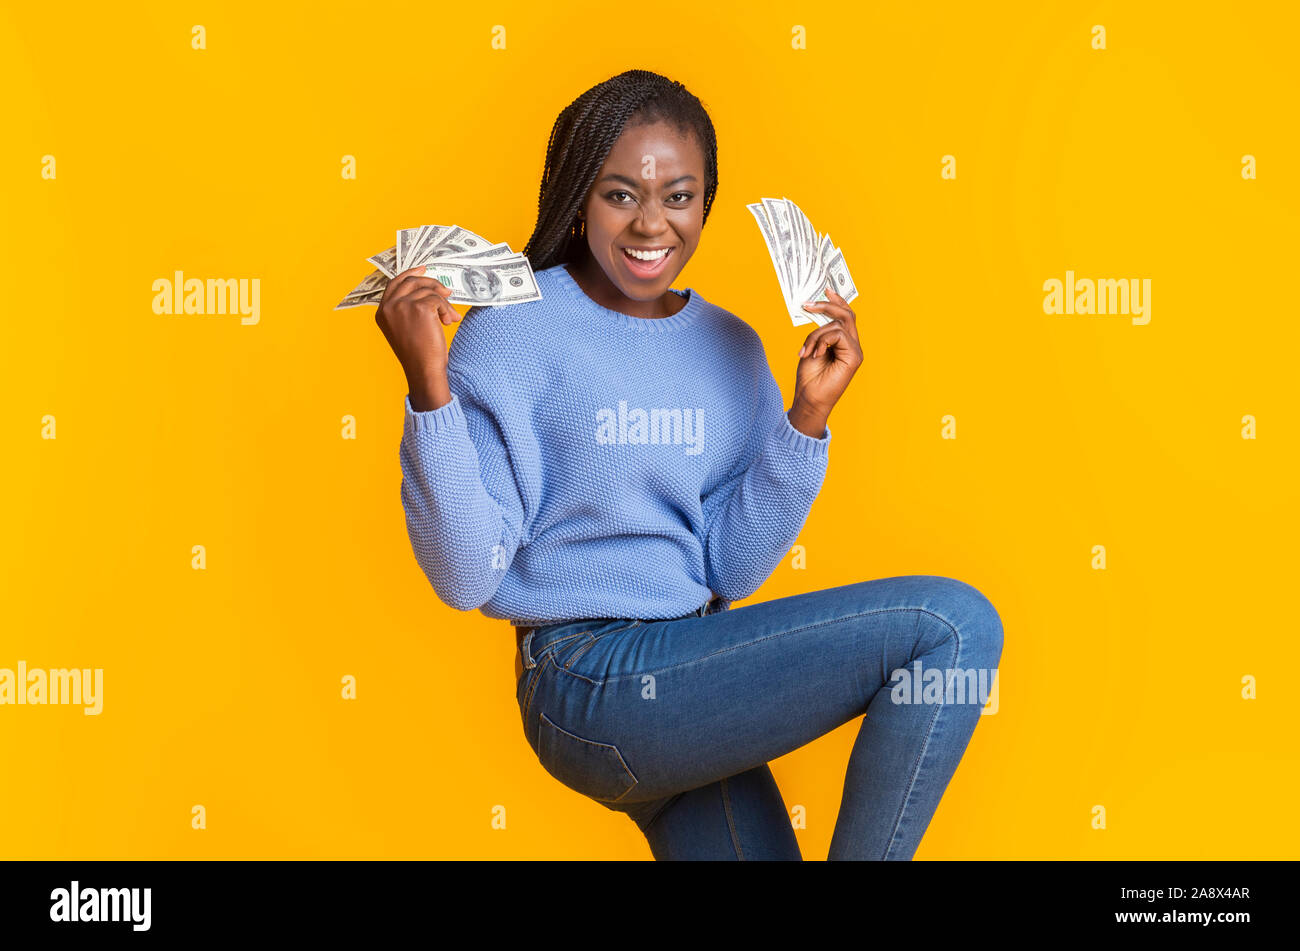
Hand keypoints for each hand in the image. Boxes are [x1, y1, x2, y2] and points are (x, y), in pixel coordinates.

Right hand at [374, 265, 459, 410]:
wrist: (423, 370)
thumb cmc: (418, 353)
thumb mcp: (405, 327)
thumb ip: (407, 308)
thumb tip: (428, 288)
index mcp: (382, 311)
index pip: (394, 283)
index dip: (410, 274)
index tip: (424, 269)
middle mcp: (389, 306)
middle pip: (412, 281)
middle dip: (432, 284)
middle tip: (446, 291)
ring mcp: (403, 305)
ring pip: (428, 291)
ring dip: (443, 303)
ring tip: (448, 318)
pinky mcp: (420, 308)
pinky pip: (438, 300)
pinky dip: (447, 309)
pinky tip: (448, 322)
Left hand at [788, 283, 862, 435]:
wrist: (809, 399)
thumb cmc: (809, 378)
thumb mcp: (812, 348)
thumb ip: (819, 333)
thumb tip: (818, 313)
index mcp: (844, 344)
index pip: (845, 316)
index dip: (837, 301)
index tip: (825, 290)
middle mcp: (853, 346)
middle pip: (846, 315)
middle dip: (827, 306)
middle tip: (808, 304)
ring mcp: (855, 351)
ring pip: (837, 325)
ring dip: (816, 335)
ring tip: (807, 351)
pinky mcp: (854, 357)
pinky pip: (837, 335)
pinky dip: (821, 341)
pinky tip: (814, 355)